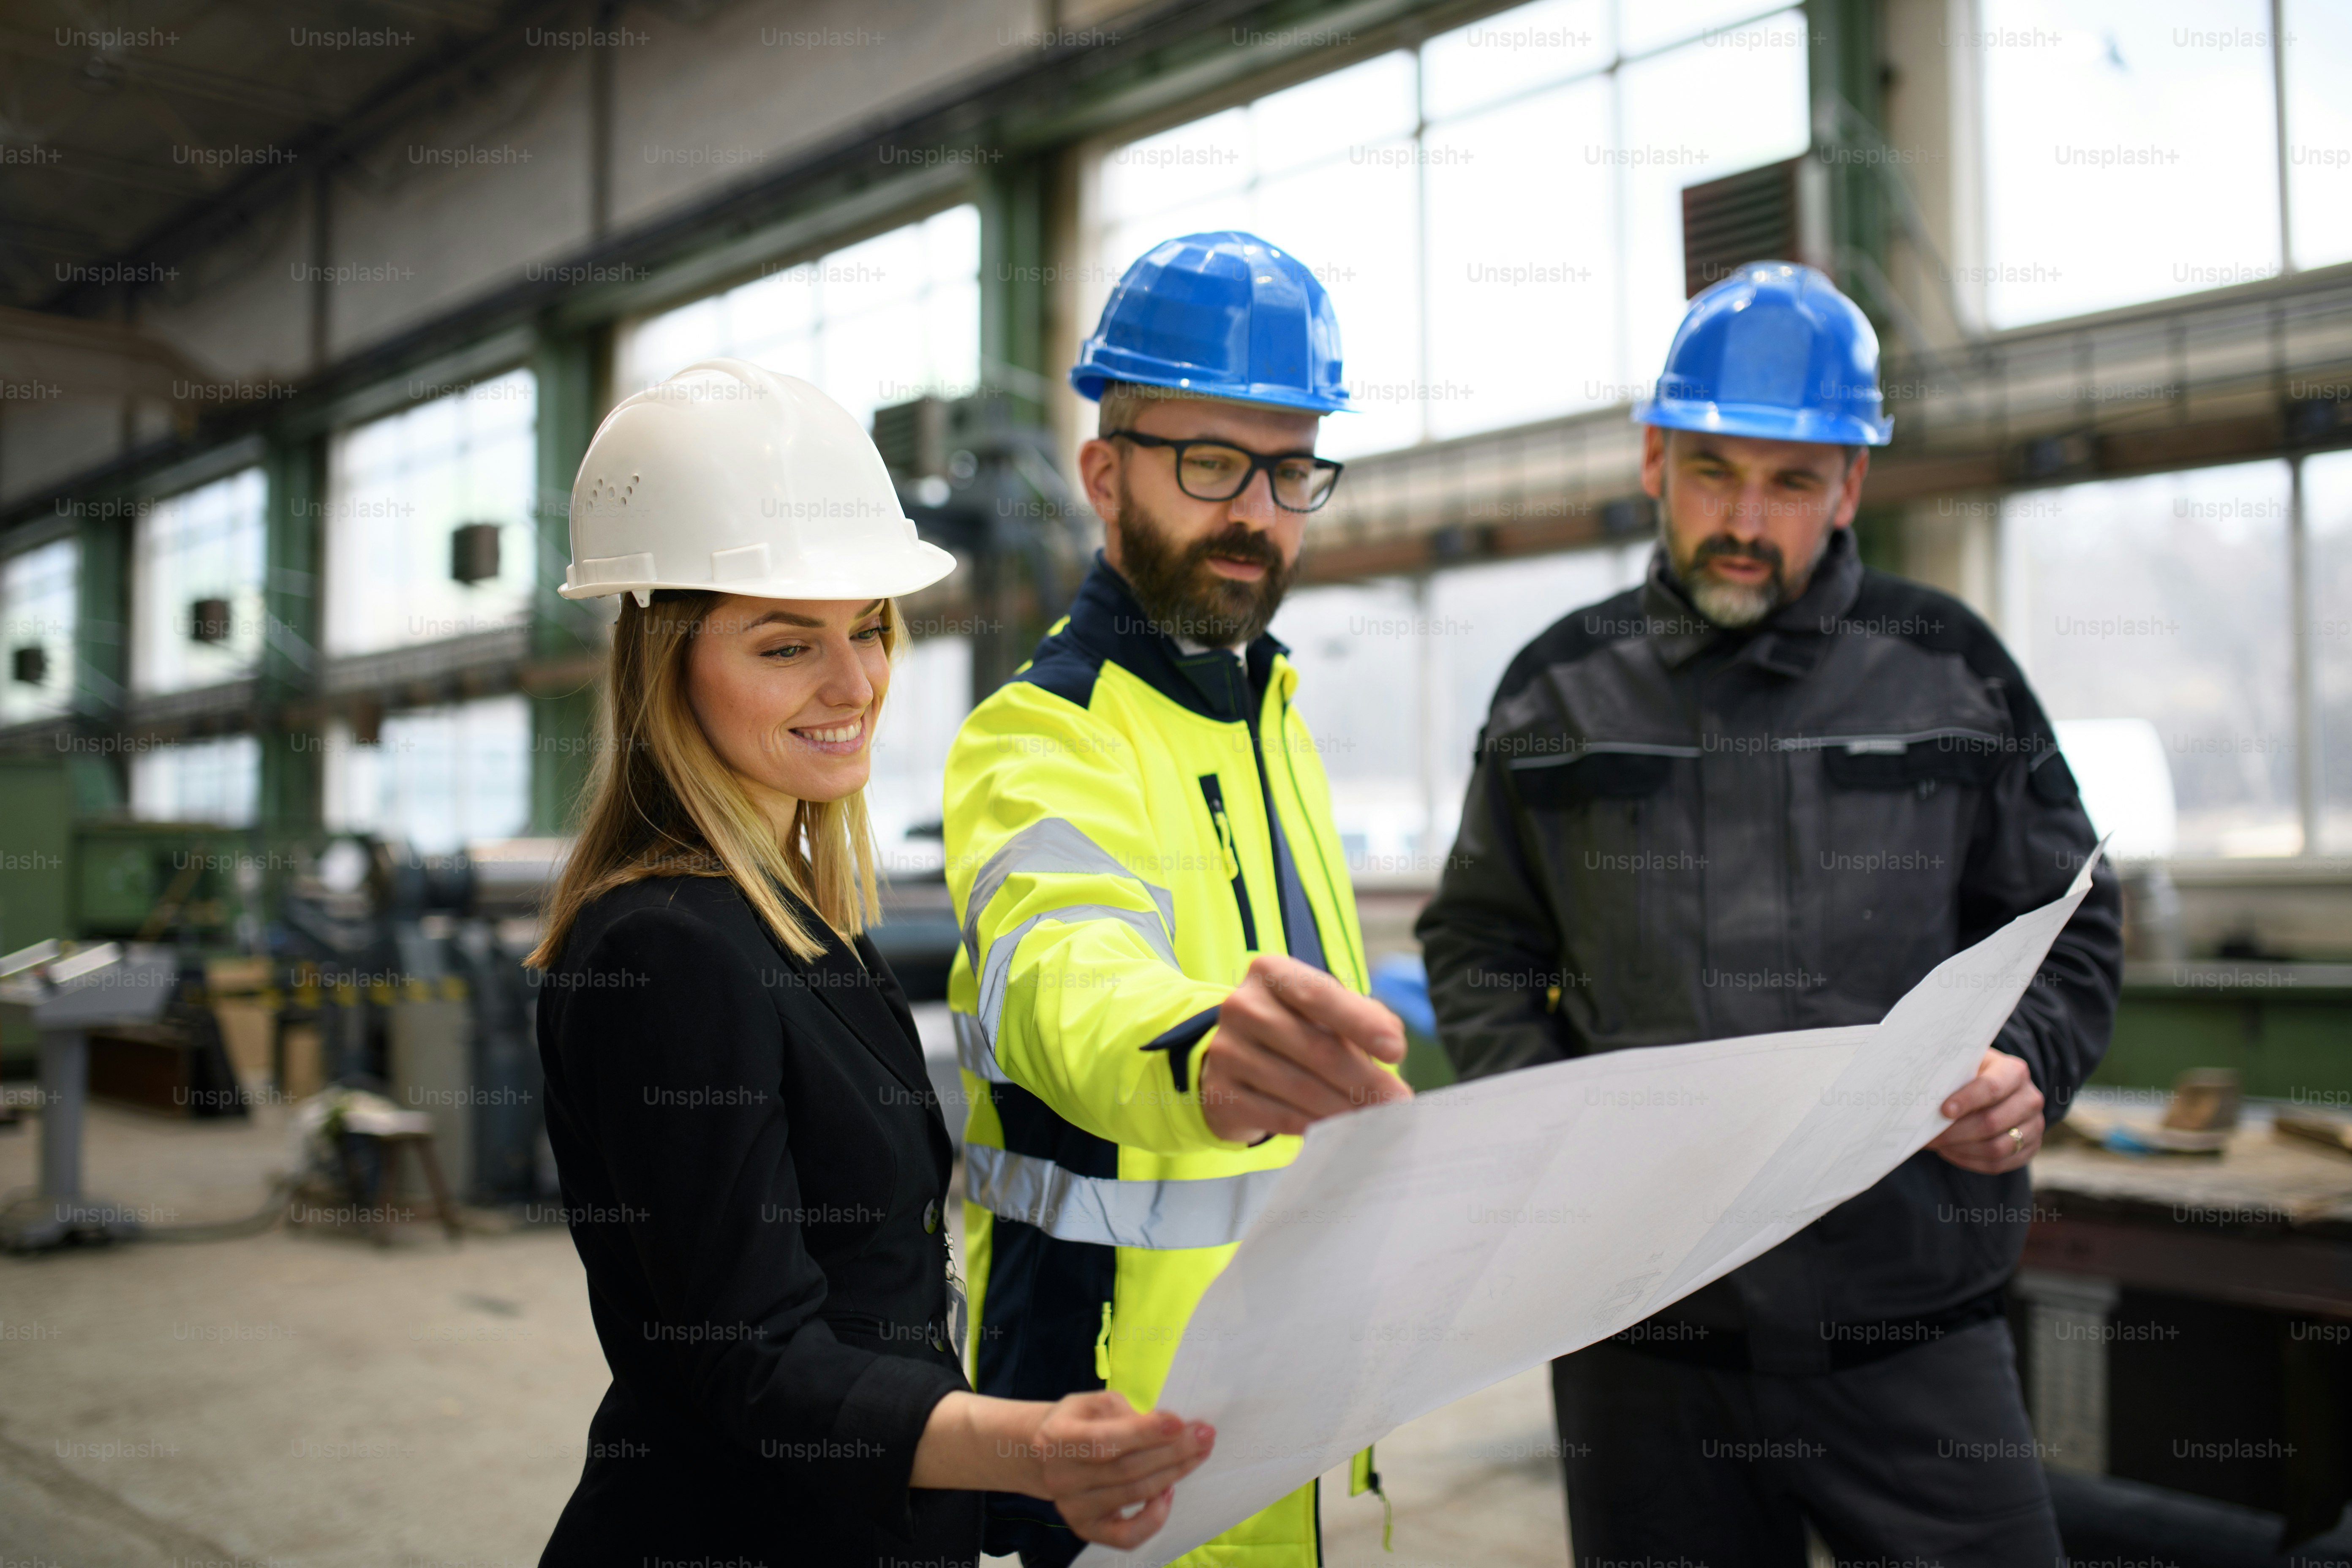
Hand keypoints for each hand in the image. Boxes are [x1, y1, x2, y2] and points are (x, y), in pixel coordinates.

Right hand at [1031, 1391, 1214, 1548]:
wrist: (1044, 1453)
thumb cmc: (1079, 1421)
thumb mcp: (1094, 1404)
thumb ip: (1125, 1413)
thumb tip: (1170, 1427)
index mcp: (1057, 1439)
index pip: (1104, 1442)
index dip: (1144, 1433)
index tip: (1180, 1423)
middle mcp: (1060, 1478)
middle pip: (1126, 1469)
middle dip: (1173, 1451)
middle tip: (1205, 1435)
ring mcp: (1072, 1508)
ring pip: (1134, 1494)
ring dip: (1173, 1473)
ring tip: (1200, 1452)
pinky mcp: (1086, 1529)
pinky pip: (1127, 1535)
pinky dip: (1154, 1518)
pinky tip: (1170, 1492)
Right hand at [1196, 954, 1411, 1142]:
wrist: (1235, 1060)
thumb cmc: (1296, 1028)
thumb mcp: (1326, 1010)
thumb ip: (1363, 1015)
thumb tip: (1393, 1043)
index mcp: (1270, 973)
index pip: (1319, 995)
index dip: (1361, 1023)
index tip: (1397, 1051)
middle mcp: (1241, 1006)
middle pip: (1315, 1048)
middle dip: (1364, 1079)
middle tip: (1397, 1101)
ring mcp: (1226, 1051)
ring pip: (1299, 1087)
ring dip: (1345, 1109)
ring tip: (1376, 1120)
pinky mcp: (1221, 1093)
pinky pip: (1279, 1116)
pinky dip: (1316, 1126)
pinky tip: (1340, 1131)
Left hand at [1927, 1048, 2043, 1173]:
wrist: (1998, 1088)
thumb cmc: (1973, 1074)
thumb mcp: (1965, 1066)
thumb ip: (1951, 1078)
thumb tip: (1920, 1102)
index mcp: (2014, 1071)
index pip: (1991, 1088)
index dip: (1966, 1100)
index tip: (1943, 1111)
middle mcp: (2030, 1098)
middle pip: (1992, 1122)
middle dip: (1955, 1132)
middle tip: (1928, 1135)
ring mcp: (2034, 1126)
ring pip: (1996, 1147)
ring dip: (1961, 1149)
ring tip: (1938, 1144)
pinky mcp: (2029, 1148)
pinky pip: (1998, 1164)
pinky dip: (1970, 1161)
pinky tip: (1951, 1152)